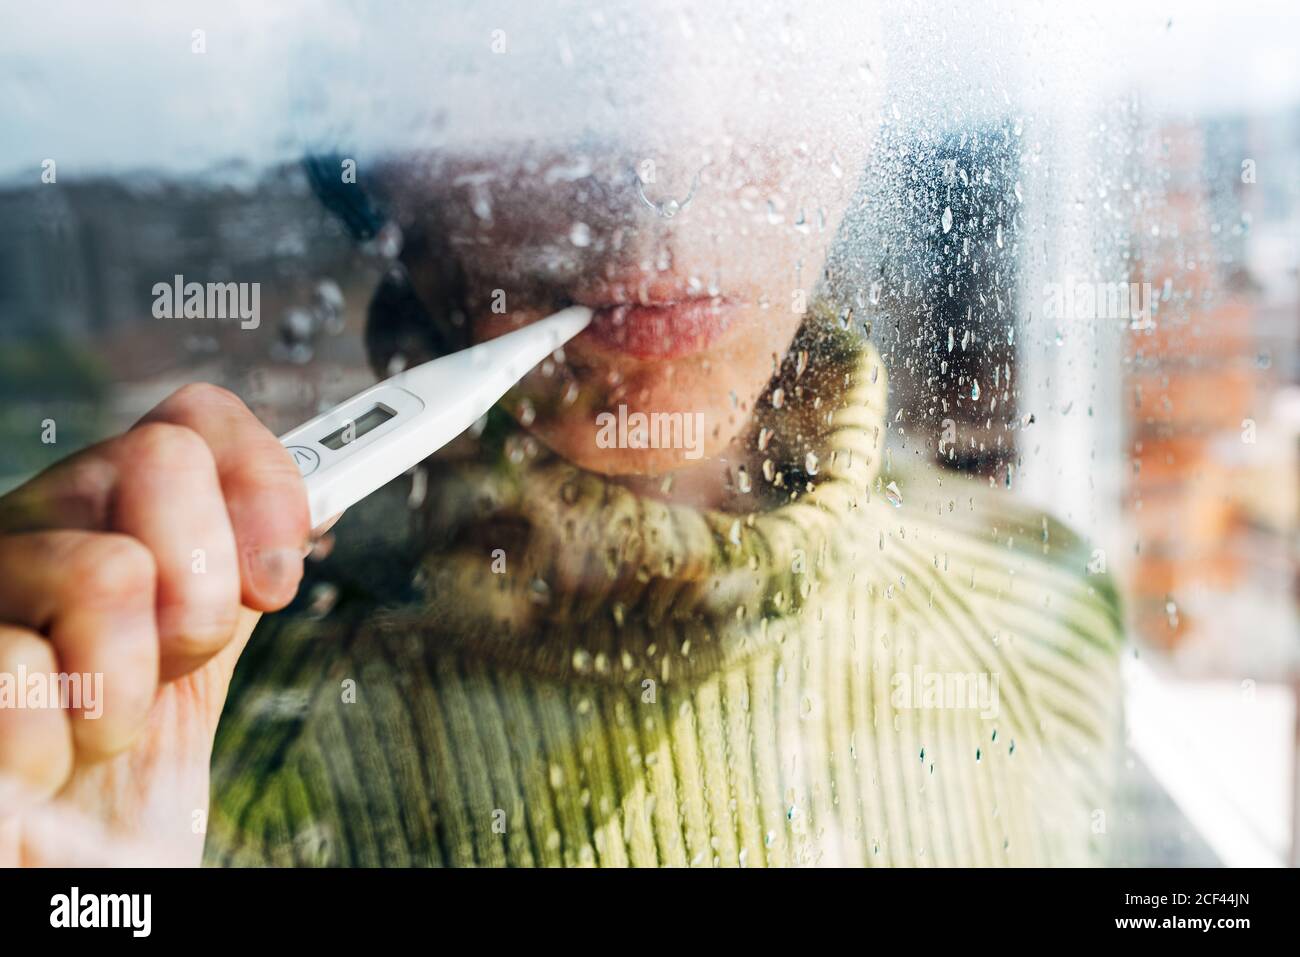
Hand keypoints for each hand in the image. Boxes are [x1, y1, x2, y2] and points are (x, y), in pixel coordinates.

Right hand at [0, 384, 310, 865]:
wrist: (65, 878)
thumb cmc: (121, 794)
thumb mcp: (195, 666)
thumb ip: (237, 574)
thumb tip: (328, 488)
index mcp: (98, 526)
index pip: (190, 420)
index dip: (262, 480)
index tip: (279, 580)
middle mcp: (28, 534)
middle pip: (161, 459)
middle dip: (204, 592)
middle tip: (169, 666)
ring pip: (110, 567)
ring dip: (130, 689)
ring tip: (92, 731)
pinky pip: (20, 669)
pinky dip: (51, 747)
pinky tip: (32, 769)